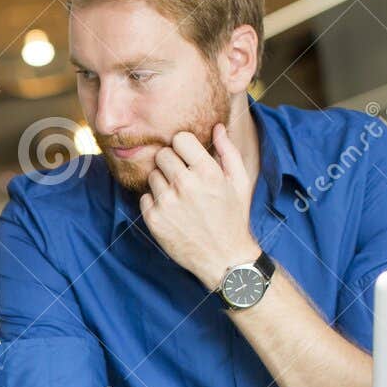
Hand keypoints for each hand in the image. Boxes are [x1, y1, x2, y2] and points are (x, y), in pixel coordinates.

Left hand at [138, 124, 258, 289]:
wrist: (224, 258)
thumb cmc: (234, 217)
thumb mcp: (240, 182)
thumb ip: (228, 151)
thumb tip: (217, 127)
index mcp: (207, 172)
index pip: (179, 139)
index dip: (183, 146)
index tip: (188, 156)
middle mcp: (185, 185)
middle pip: (162, 154)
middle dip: (171, 162)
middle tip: (182, 177)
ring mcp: (167, 203)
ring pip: (152, 175)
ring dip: (163, 182)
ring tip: (179, 197)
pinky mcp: (154, 220)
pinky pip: (145, 197)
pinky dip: (155, 202)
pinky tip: (172, 211)